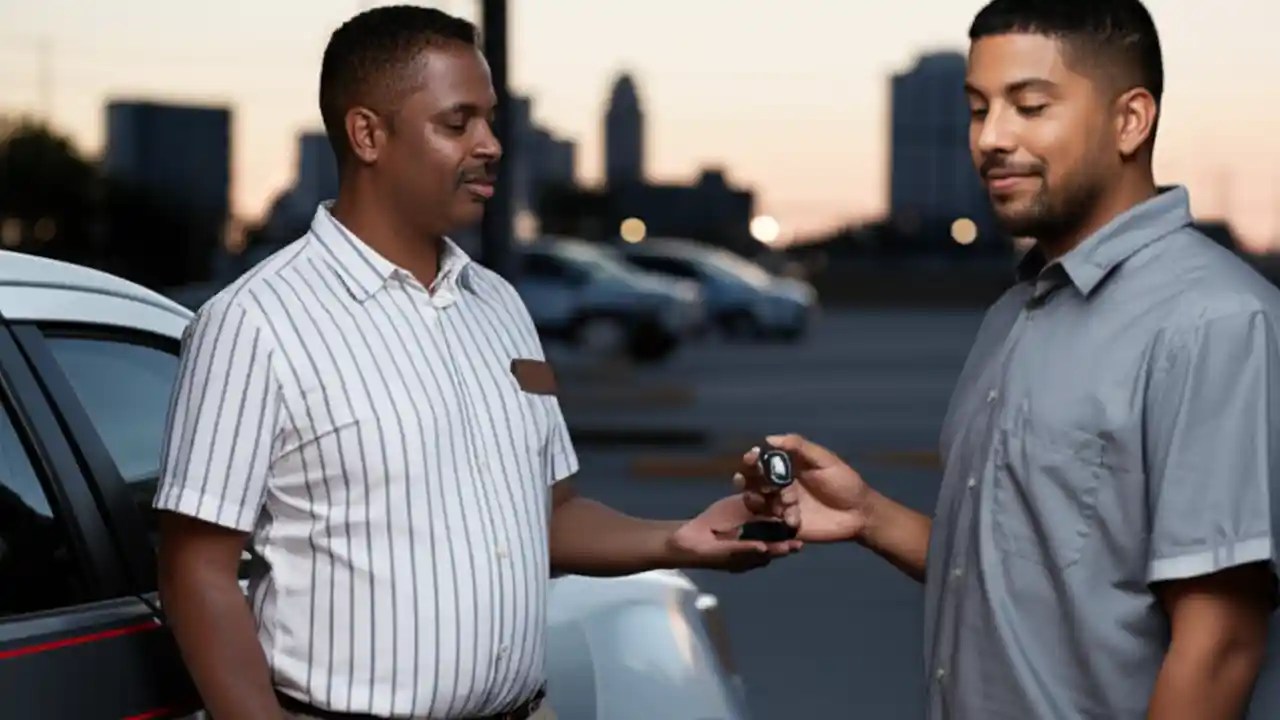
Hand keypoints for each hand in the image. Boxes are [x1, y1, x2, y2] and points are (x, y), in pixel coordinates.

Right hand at [666, 495, 802, 572]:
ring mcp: (753, 517)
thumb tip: (764, 548)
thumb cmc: (708, 552)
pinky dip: (763, 489)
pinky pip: (755, 495)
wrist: (688, 538)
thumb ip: (744, 550)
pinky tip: (771, 484)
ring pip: (768, 510)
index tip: (796, 544)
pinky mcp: (744, 503)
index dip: (786, 545)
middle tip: (797, 520)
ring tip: (789, 498)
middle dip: (787, 523)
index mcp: (759, 550)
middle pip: (776, 528)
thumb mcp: (726, 553)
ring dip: (778, 503)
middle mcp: (760, 533)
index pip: (776, 548)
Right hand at [735, 433, 870, 543]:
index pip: (760, 462)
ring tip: (783, 502)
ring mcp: (780, 507)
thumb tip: (769, 438)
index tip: (752, 457)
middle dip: (749, 481)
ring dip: (762, 501)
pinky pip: (770, 523)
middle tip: (760, 482)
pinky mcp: (785, 526)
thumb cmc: (844, 482)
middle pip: (752, 482)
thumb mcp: (825, 460)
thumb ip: (799, 447)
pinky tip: (794, 518)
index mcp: (785, 468)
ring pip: (756, 503)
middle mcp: (778, 486)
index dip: (752, 459)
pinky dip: (778, 519)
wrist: (859, 513)